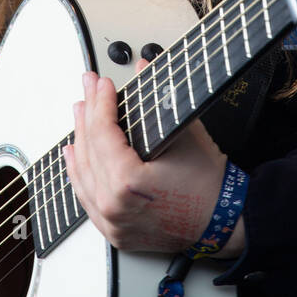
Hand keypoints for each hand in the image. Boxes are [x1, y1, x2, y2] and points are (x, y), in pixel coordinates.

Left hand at [63, 62, 245, 257]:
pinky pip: (87, 197)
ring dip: (80, 139)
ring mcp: (112, 222)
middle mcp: (113, 206)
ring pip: (83, 174)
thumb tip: (142, 65)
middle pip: (89, 150)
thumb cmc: (208, 184)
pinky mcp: (114, 230)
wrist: (222, 221)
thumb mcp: (183, 133)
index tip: (102, 84)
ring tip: (80, 113)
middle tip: (89, 89)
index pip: (102, 133)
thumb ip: (156, 97)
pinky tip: (74, 154)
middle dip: (88, 114)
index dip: (101, 103)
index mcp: (127, 184)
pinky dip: (79, 173)